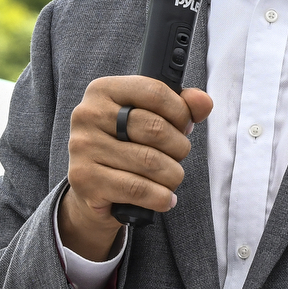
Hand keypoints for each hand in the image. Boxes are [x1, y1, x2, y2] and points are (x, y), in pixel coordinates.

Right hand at [60, 76, 213, 260]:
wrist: (92, 187)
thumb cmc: (126, 146)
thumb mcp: (150, 118)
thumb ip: (180, 106)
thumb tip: (203, 102)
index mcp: (103, 90)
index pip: (155, 92)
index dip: (180, 112)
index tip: (184, 125)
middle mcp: (87, 115)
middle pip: (155, 128)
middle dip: (179, 147)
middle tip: (178, 155)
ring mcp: (83, 148)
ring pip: (151, 162)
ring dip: (172, 175)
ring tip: (171, 178)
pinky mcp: (85, 180)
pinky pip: (138, 189)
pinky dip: (160, 197)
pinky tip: (165, 198)